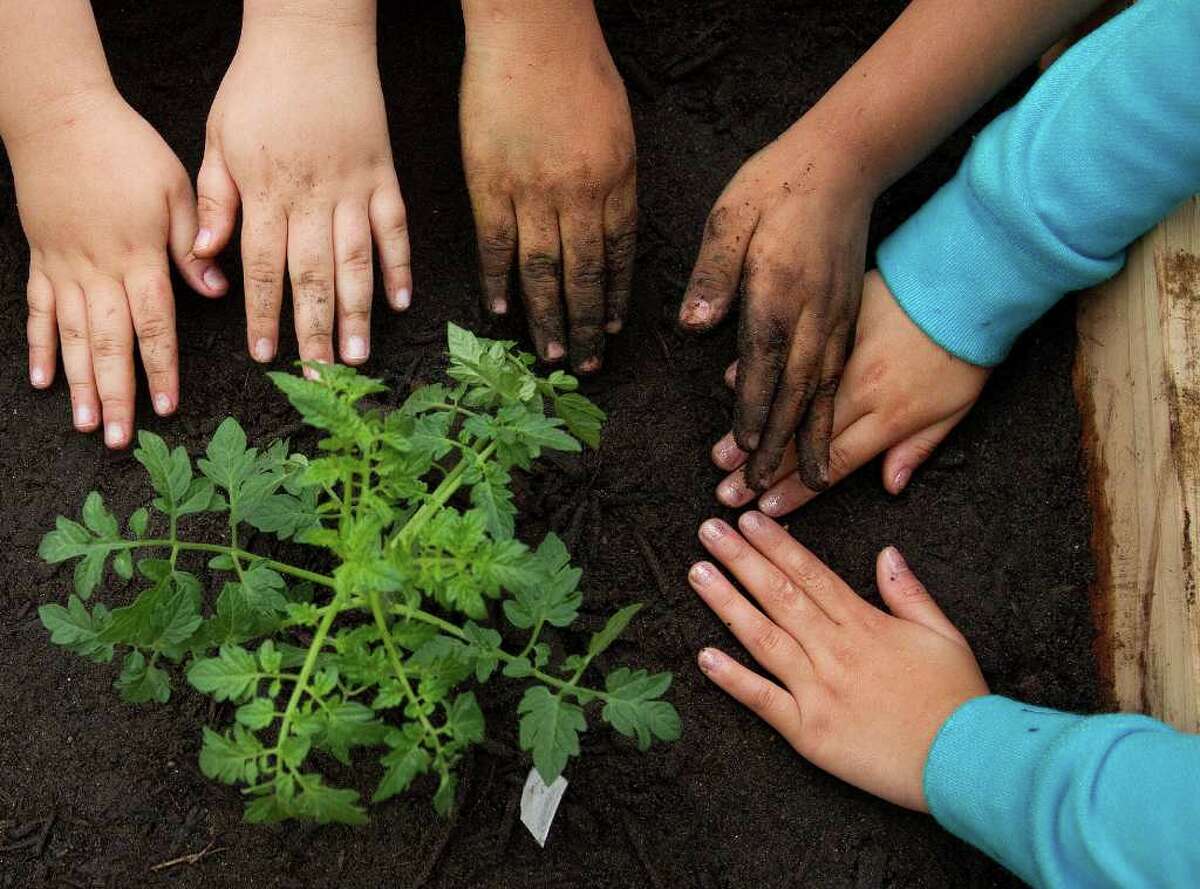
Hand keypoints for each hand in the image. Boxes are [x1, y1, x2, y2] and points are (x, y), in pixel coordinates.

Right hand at [12, 89, 226, 447]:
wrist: (60, 118)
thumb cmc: (127, 150)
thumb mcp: (176, 189)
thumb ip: (192, 245)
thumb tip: (215, 291)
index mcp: (140, 257)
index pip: (154, 325)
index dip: (161, 369)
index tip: (168, 407)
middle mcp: (99, 271)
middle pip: (110, 344)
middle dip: (116, 395)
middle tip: (117, 438)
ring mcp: (65, 268)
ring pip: (74, 337)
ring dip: (80, 383)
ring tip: (83, 423)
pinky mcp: (42, 259)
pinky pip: (40, 311)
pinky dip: (40, 346)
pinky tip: (42, 380)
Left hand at [192, 8, 409, 370]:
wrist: (312, 35)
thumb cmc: (258, 85)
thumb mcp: (218, 137)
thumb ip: (215, 199)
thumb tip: (204, 256)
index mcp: (266, 191)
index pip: (262, 266)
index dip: (263, 314)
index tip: (265, 355)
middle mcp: (312, 197)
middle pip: (313, 276)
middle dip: (314, 331)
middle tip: (320, 377)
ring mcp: (354, 188)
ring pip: (357, 262)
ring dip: (358, 313)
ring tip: (358, 356)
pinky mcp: (384, 175)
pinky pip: (396, 228)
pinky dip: (400, 265)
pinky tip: (401, 302)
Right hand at [460, 0, 636, 372]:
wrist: (530, 33)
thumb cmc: (579, 70)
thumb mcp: (619, 128)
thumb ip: (616, 181)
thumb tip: (611, 227)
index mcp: (618, 182)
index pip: (620, 257)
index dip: (614, 297)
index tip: (611, 329)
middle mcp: (580, 197)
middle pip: (585, 276)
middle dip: (587, 326)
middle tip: (587, 364)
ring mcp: (533, 194)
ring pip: (544, 273)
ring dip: (547, 319)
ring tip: (549, 354)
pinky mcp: (489, 186)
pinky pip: (495, 247)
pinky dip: (498, 282)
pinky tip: (500, 311)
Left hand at [679, 122, 872, 490]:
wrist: (843, 160)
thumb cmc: (776, 185)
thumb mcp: (731, 216)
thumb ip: (713, 274)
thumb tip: (693, 326)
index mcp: (777, 292)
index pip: (762, 364)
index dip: (752, 410)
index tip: (743, 452)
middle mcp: (813, 314)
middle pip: (795, 391)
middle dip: (779, 444)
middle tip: (764, 491)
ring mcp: (837, 317)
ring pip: (823, 390)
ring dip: (810, 438)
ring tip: (807, 483)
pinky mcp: (848, 315)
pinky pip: (840, 374)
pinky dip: (831, 411)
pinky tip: (824, 434)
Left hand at [689, 512, 987, 810]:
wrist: (968, 762)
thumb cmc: (957, 700)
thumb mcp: (944, 635)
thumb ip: (908, 592)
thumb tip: (886, 553)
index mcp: (865, 625)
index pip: (811, 573)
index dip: (776, 544)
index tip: (748, 519)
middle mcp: (836, 651)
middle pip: (780, 595)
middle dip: (741, 559)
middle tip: (709, 530)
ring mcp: (819, 691)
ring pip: (764, 638)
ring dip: (727, 603)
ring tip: (697, 573)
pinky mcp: (809, 733)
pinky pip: (764, 701)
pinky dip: (733, 679)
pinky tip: (704, 657)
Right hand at [713, 271, 989, 516]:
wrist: (968, 281)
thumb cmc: (967, 350)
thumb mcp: (956, 409)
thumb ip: (918, 448)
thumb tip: (890, 486)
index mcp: (890, 415)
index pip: (835, 461)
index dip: (798, 488)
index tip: (767, 505)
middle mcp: (859, 390)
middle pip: (800, 437)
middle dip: (761, 468)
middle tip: (726, 491)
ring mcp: (843, 355)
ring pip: (789, 400)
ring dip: (752, 428)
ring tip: (719, 453)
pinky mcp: (836, 322)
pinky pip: (792, 351)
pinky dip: (763, 368)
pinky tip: (733, 384)